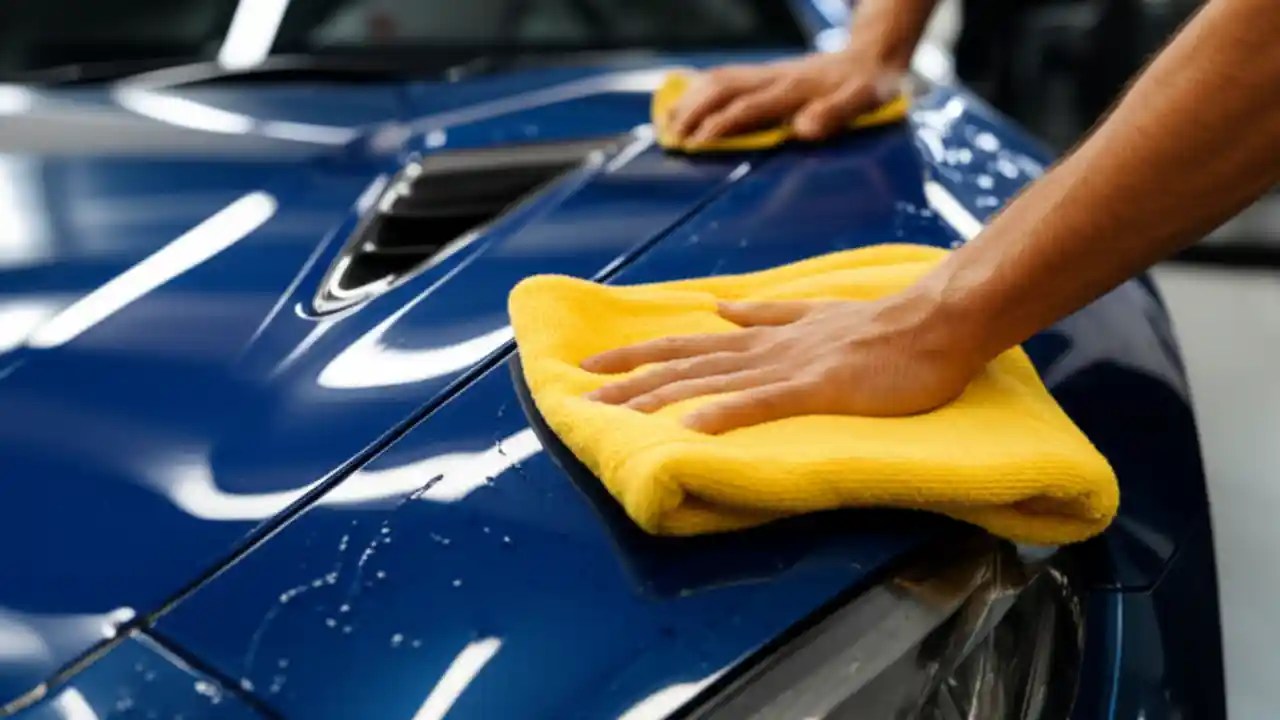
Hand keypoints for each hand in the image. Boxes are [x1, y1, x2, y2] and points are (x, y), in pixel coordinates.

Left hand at [581, 294, 983, 433]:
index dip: (639, 354)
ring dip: (657, 399)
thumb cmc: (881, 328)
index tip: (594, 363)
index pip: (687, 345)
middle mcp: (762, 349)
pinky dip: (722, 415)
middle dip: (630, 381)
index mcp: (763, 337)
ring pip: (708, 382)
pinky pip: (761, 403)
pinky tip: (688, 430)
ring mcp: (786, 367)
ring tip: (613, 413)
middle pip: (683, 364)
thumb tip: (723, 311)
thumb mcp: (813, 314)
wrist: (932, 322)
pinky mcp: (815, 388)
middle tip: (582, 397)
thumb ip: (767, 314)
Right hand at [667, 49, 903, 144]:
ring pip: (719, 79)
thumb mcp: (865, 100)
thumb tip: (804, 129)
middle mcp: (775, 77)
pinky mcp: (765, 73)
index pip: (748, 107)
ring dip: (690, 100)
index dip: (720, 125)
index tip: (694, 145)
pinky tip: (683, 102)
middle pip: (723, 88)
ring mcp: (767, 72)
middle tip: (671, 139)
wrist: (872, 55)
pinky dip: (698, 89)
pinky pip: (725, 77)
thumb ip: (835, 113)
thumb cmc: (870, 86)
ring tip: (668, 124)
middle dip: (693, 112)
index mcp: (795, 89)